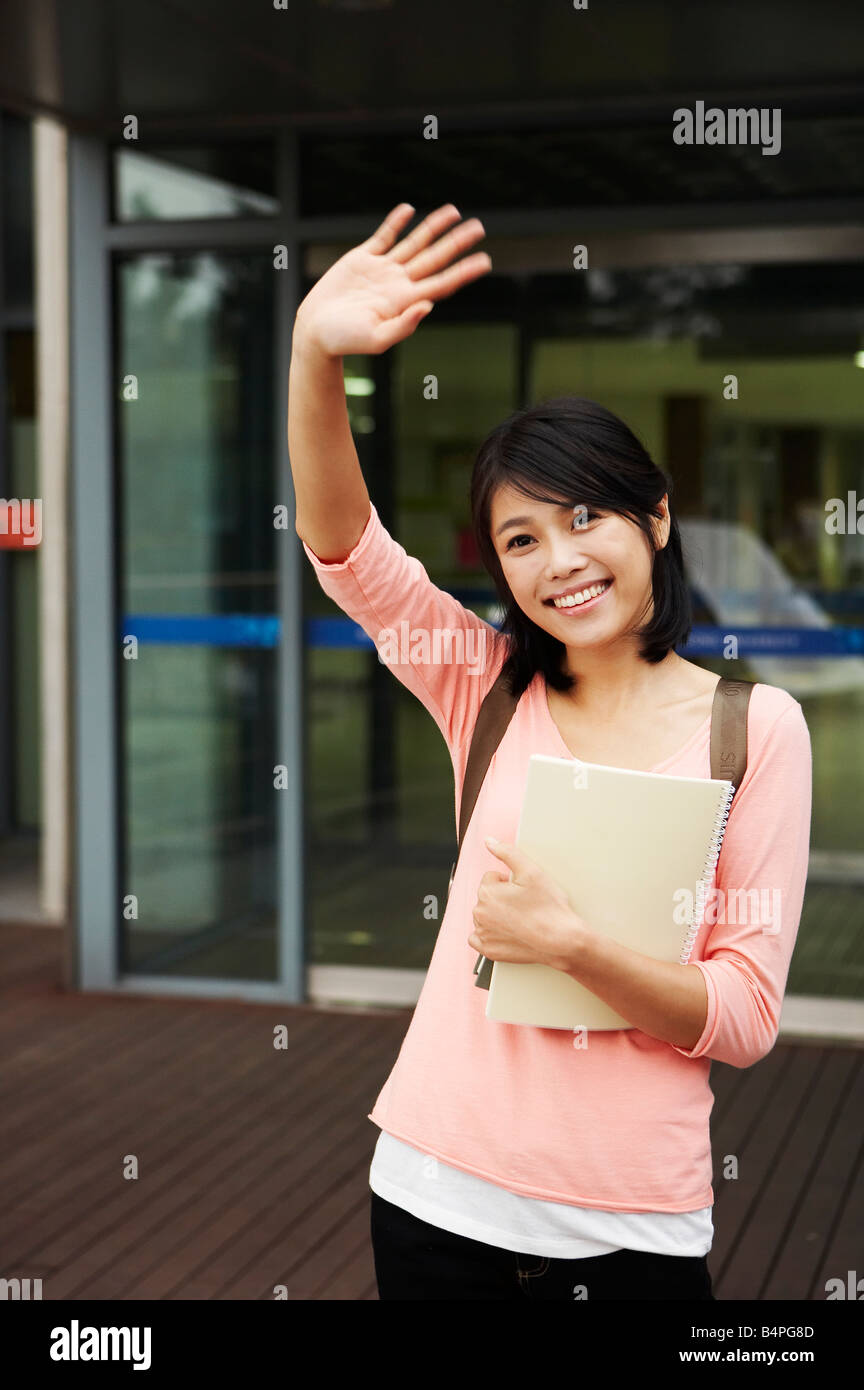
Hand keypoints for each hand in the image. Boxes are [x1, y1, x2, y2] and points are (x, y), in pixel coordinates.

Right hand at [294, 202, 490, 357]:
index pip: (442, 282)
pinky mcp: (361, 259)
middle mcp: (398, 283)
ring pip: (414, 243)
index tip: (485, 261)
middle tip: (479, 227)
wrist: (315, 332)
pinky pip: (384, 236)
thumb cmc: (344, 341)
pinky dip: (396, 222)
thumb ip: (403, 326)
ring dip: (434, 227)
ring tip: (454, 211)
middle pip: (435, 258)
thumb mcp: (376, 339)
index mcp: (405, 301)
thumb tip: (428, 305)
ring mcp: (382, 269)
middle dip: (457, 242)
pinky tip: (409, 210)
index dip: (464, 271)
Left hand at [468, 838, 582, 970]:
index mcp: (487, 892)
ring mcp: (483, 934)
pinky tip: (507, 932)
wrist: (562, 940)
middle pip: (487, 897)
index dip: (509, 882)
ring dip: (496, 915)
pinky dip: (489, 935)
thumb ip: (507, 852)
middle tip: (525, 905)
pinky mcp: (489, 950)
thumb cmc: (549, 909)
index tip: (523, 892)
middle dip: (502, 898)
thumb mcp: (531, 871)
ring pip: (484, 916)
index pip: (491, 878)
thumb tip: (490, 842)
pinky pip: (479, 938)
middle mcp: (480, 914)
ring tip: (520, 919)